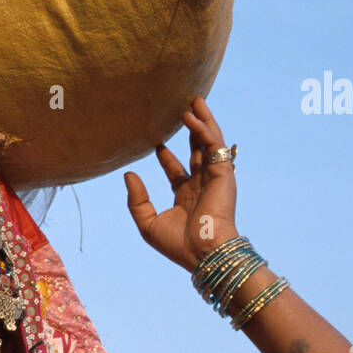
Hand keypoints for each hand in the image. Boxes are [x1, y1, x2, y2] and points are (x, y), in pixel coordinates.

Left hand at [124, 97, 238, 272]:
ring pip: (208, 143)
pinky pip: (214, 145)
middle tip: (180, 110)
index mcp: (185, 197)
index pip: (176, 171)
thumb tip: (128, 174)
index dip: (166, 156)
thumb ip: (136, 199)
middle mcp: (200, 185)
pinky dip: (204, 130)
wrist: (203, 253)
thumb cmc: (178, 244)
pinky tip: (192, 116)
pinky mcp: (223, 173)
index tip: (155, 143)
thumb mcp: (148, 223)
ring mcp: (213, 178)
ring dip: (202, 121)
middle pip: (195, 151)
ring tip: (194, 100)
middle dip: (190, 131)